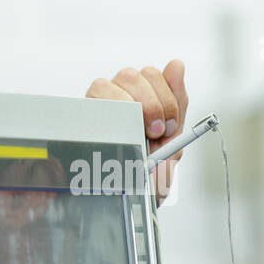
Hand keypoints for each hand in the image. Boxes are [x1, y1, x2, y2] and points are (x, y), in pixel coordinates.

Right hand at [86, 59, 187, 204]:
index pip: (157, 75)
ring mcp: (105, 99)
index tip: (170, 127)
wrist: (125, 200)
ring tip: (140, 131)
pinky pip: (100, 88)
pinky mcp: (86, 107)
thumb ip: (177, 103)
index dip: (168, 98)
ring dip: (140, 104)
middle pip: (142, 73)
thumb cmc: (148, 172)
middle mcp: (124, 95)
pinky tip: (121, 126)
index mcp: (146, 100)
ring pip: (125, 76)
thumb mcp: (172, 142)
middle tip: (156, 132)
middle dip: (156, 103)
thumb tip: (177, 63)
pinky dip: (115, 106)